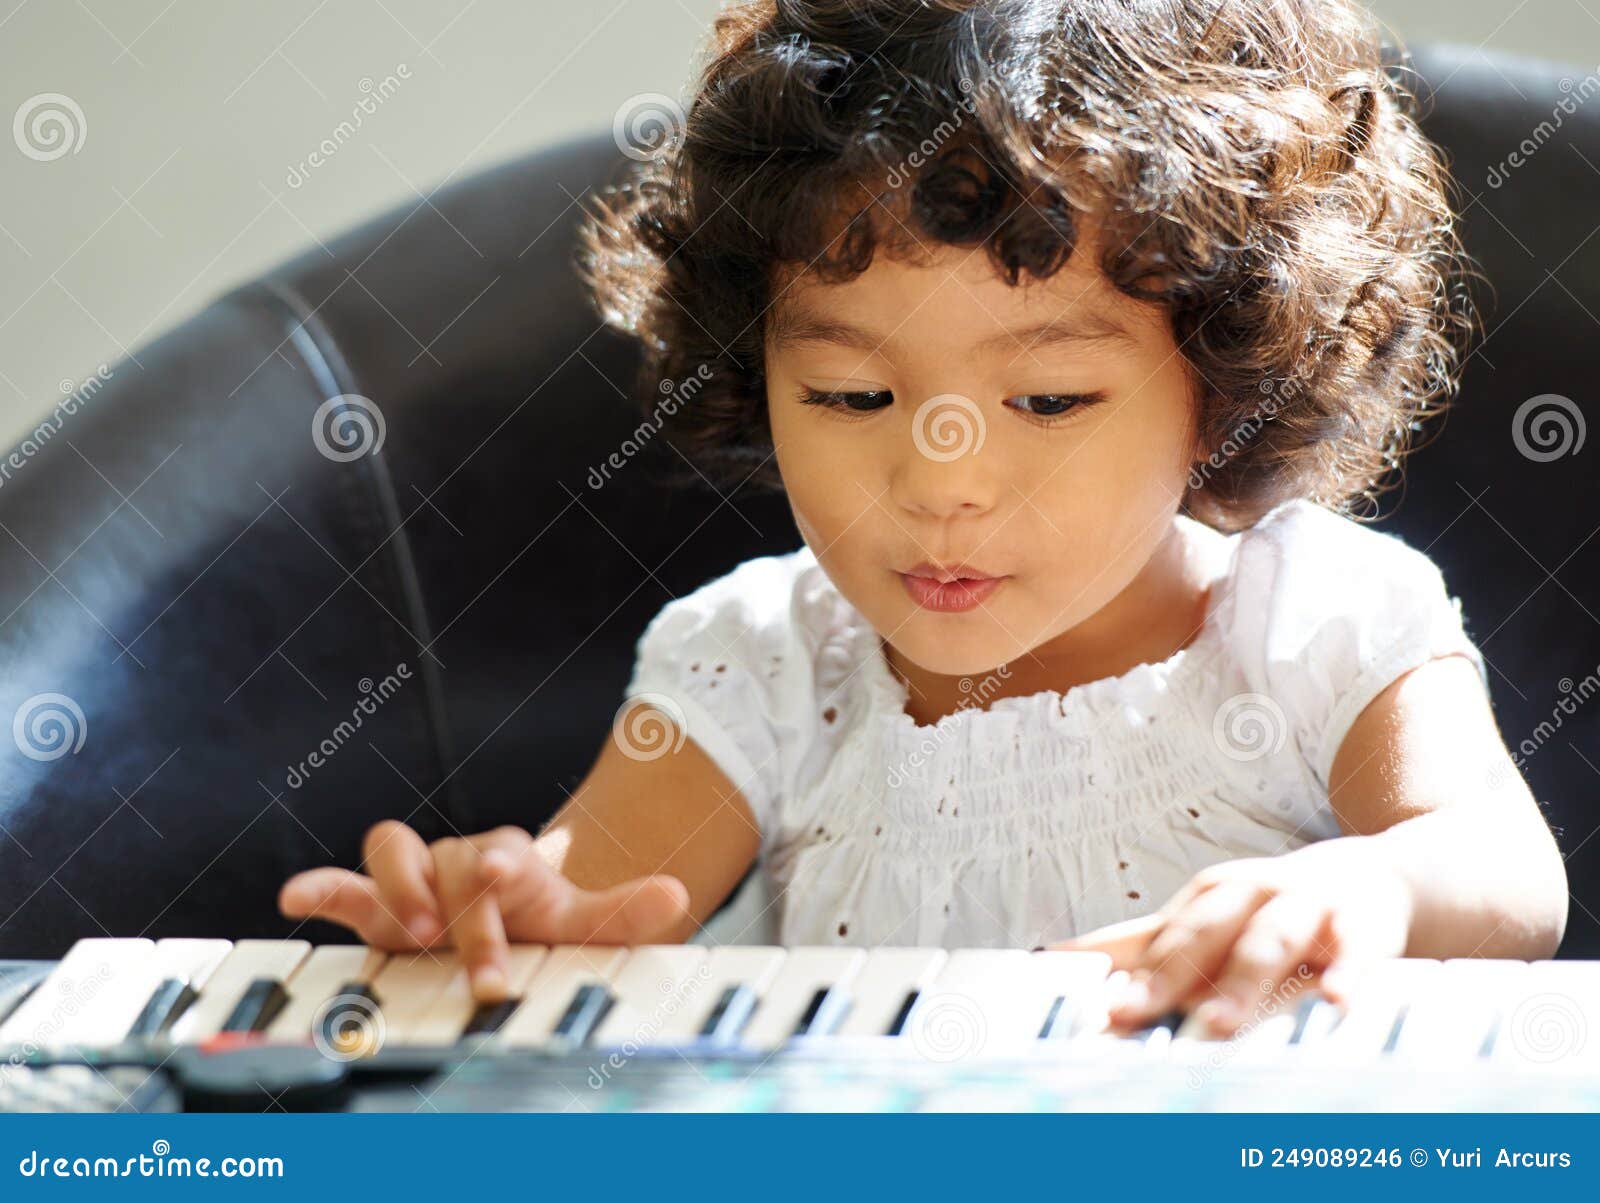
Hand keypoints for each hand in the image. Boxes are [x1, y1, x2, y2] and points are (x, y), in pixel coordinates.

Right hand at [278, 821, 690, 1001]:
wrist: (499, 913)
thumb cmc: (534, 918)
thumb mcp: (579, 924)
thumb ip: (621, 913)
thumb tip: (676, 897)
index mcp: (507, 860)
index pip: (502, 854)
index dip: (501, 865)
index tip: (506, 874)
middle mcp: (457, 860)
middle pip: (452, 866)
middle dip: (467, 919)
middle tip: (485, 974)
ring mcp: (414, 879)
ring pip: (392, 850)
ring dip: (398, 886)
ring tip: (409, 929)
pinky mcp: (375, 905)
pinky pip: (342, 887)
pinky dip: (319, 888)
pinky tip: (294, 897)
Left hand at [1051, 849, 1412, 1035]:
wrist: (1372, 875)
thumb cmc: (1272, 905)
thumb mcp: (1208, 917)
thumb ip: (1142, 943)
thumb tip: (1059, 959)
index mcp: (1206, 899)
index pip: (1158, 938)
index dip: (1123, 971)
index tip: (1094, 1008)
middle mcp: (1248, 896)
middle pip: (1202, 937)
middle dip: (1166, 978)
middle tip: (1132, 1016)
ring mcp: (1305, 906)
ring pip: (1268, 943)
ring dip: (1242, 984)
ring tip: (1217, 1024)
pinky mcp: (1362, 923)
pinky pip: (1355, 950)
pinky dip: (1346, 974)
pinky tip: (1336, 1002)